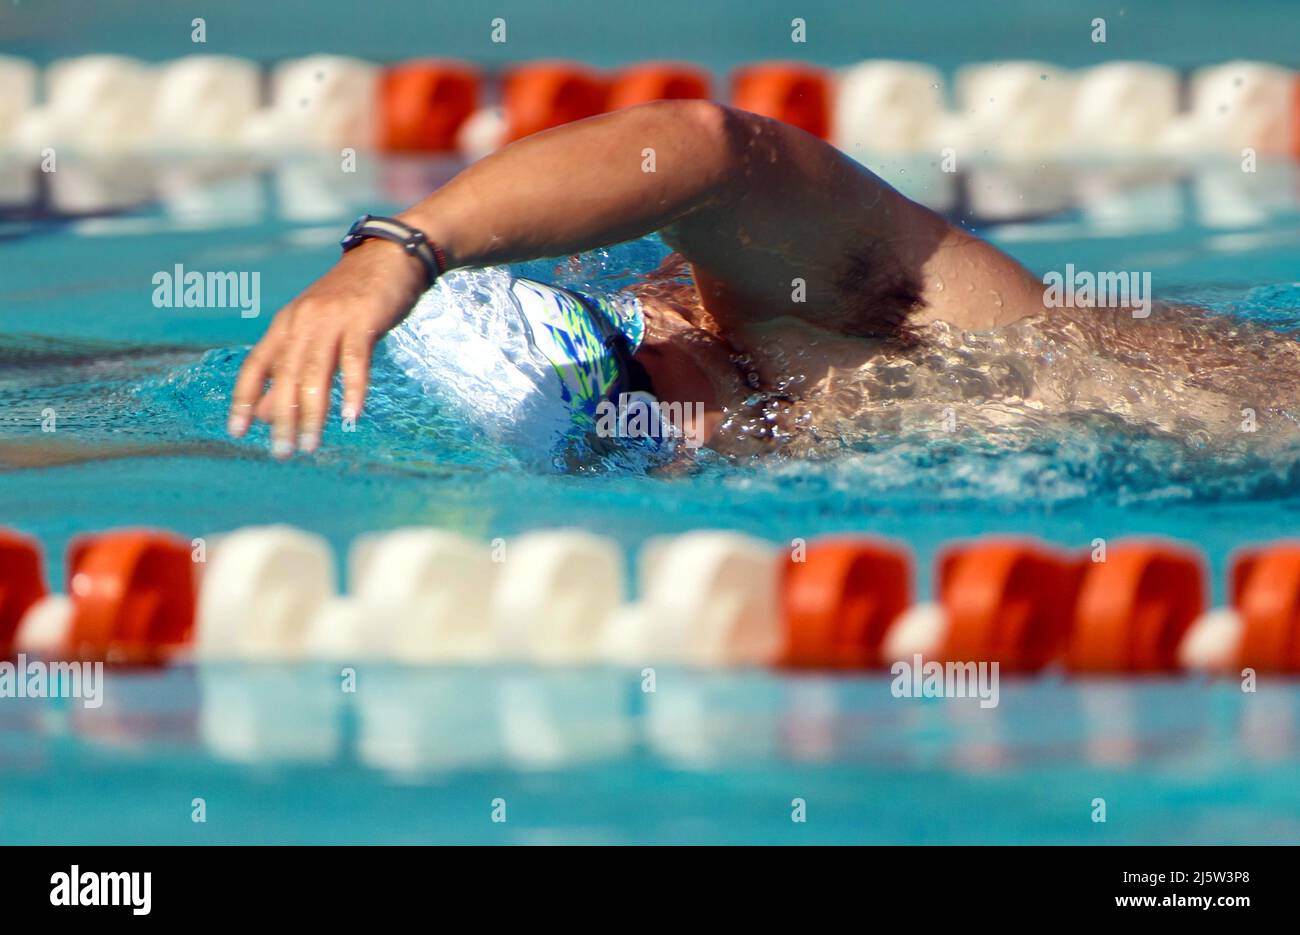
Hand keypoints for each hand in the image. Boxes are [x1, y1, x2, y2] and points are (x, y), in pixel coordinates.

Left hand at [227, 239, 427, 456]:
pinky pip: (355, 360)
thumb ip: (293, 366)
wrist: (390, 255)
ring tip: (310, 444)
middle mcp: (302, 322)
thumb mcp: (316, 331)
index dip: (244, 399)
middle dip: (281, 418)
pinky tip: (352, 416)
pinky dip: (353, 389)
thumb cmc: (353, 298)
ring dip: (312, 413)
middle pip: (285, 376)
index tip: (237, 431)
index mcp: (286, 324)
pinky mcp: (362, 319)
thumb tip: (267, 410)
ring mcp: (331, 319)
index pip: (256, 365)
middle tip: (282, 452)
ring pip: (315, 373)